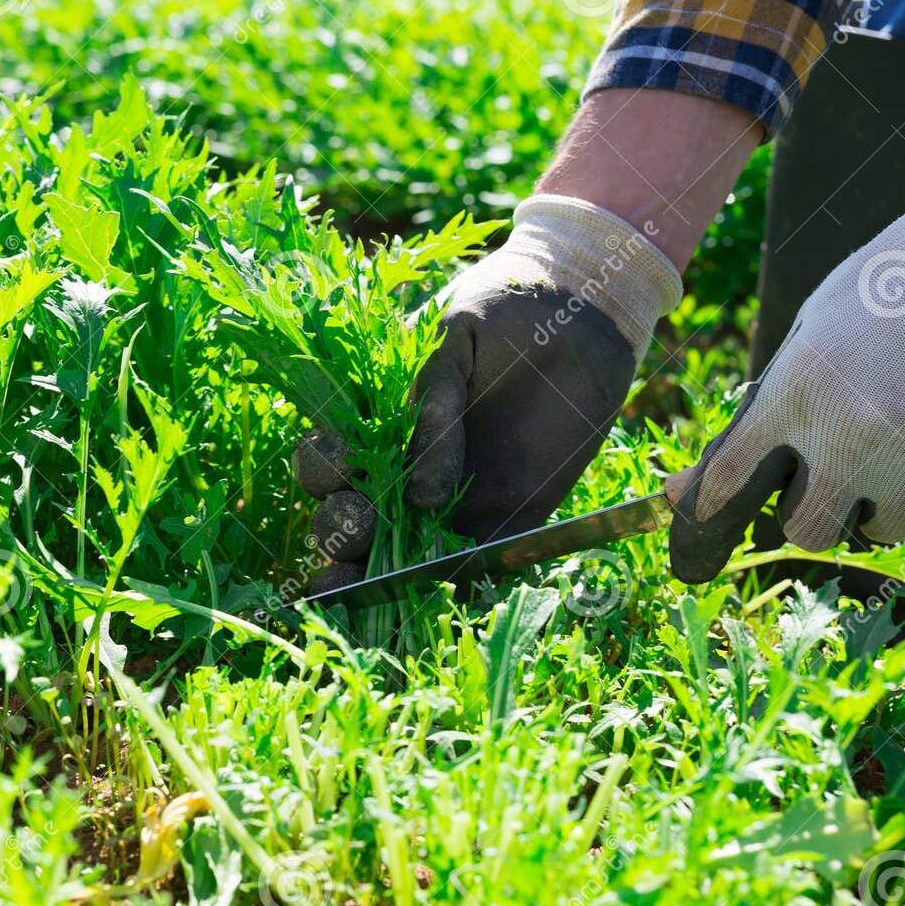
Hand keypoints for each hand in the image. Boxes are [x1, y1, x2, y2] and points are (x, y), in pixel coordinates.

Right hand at [296, 195, 680, 593]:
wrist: (583, 305)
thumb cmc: (503, 308)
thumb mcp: (454, 341)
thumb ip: (433, 407)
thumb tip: (421, 496)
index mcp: (378, 423)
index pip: (330, 463)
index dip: (321, 479)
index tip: (336, 480)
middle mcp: (405, 470)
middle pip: (353, 517)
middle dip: (341, 532)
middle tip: (358, 524)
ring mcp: (455, 500)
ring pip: (403, 553)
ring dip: (377, 577)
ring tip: (364, 587)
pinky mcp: (509, 520)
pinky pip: (477, 564)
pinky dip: (456, 586)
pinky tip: (439, 599)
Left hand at [671, 189, 904, 581]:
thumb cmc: (888, 291)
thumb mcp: (813, 330)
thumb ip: (773, 400)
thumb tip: (709, 471)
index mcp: (798, 389)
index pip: (730, 476)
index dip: (714, 498)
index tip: (710, 506)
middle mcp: (848, 432)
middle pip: (806, 529)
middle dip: (812, 511)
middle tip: (830, 479)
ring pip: (880, 526)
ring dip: (882, 500)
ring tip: (899, 441)